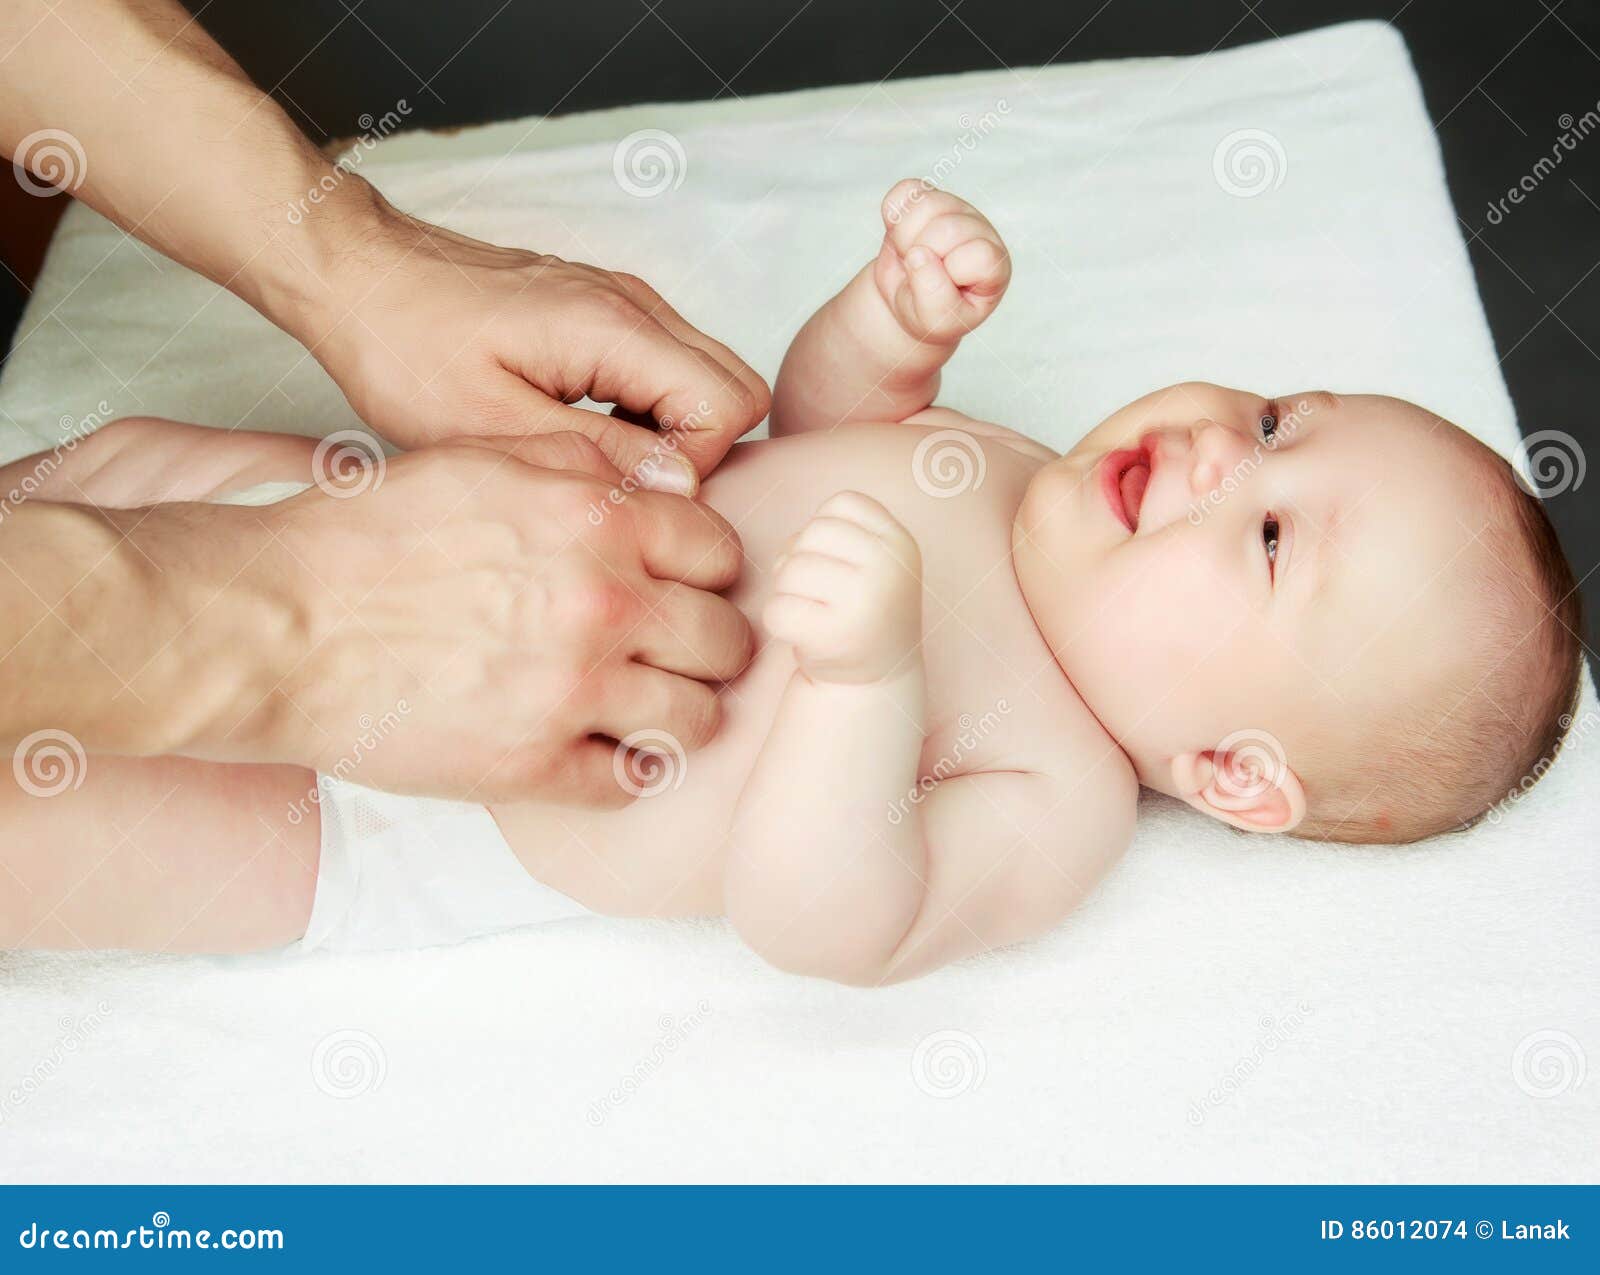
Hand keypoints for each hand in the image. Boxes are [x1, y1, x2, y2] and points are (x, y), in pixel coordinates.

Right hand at [256, 433, 752, 804]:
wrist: (279, 624)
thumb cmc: (370, 537)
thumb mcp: (483, 459)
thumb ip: (587, 467)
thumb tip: (669, 487)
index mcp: (597, 523)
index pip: (721, 554)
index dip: (704, 571)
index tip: (680, 586)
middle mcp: (602, 605)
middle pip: (725, 640)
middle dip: (704, 643)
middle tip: (670, 650)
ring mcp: (573, 693)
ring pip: (696, 717)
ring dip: (676, 711)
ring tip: (640, 704)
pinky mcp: (534, 766)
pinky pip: (631, 781)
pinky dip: (624, 768)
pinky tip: (599, 749)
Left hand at [296, 186, 769, 488]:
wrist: (356, 273)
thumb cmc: (403, 345)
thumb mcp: (489, 427)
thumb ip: (597, 457)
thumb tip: (678, 487)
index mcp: (612, 328)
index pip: (727, 407)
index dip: (691, 465)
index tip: (623, 487)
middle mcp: (634, 304)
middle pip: (738, 387)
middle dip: (698, 450)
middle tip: (621, 479)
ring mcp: (624, 300)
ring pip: (708, 377)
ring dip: (671, 430)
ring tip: (594, 454)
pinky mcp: (604, 308)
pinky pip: (668, 365)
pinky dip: (648, 408)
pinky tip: (584, 427)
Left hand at [763, 492, 921, 684]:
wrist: (878, 679)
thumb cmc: (864, 608)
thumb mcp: (877, 559)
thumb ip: (845, 530)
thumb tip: (794, 541)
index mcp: (902, 544)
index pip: (843, 503)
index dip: (826, 528)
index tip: (839, 560)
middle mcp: (889, 570)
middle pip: (812, 534)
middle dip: (802, 557)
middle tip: (816, 588)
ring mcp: (864, 604)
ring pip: (790, 570)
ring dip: (787, 589)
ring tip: (811, 608)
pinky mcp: (833, 637)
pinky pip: (777, 609)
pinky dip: (779, 620)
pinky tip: (802, 631)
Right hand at [873, 179, 1011, 343]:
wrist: (906, 299)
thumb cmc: (930, 312)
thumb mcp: (937, 322)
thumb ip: (935, 297)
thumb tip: (918, 254)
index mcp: (994, 263)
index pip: (979, 256)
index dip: (952, 274)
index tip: (944, 291)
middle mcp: (979, 230)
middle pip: (947, 229)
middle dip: (921, 258)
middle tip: (920, 275)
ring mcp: (954, 208)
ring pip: (926, 205)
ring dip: (905, 239)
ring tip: (911, 256)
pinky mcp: (927, 195)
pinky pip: (905, 191)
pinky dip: (893, 216)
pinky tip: (900, 236)